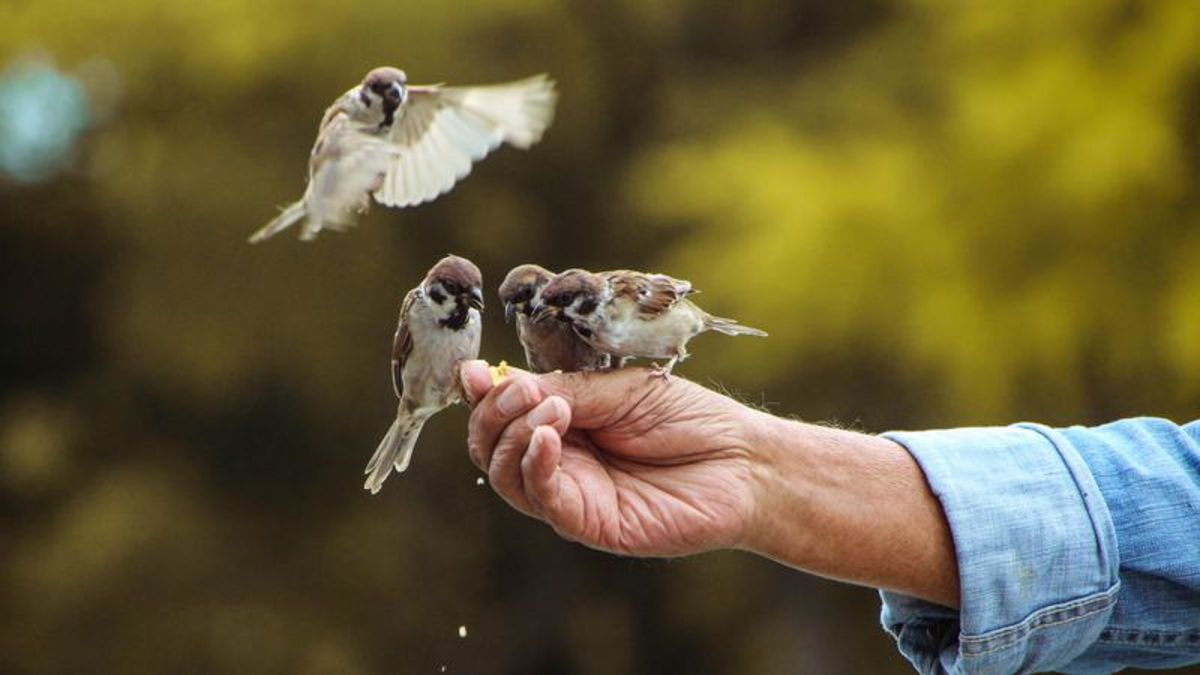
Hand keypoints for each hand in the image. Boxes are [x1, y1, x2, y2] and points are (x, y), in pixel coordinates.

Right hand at [461, 361, 770, 556]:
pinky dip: (535, 465)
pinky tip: (549, 436)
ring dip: (514, 436)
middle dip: (493, 414)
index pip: (501, 414)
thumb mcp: (617, 390)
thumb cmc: (689, 419)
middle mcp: (559, 461)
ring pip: (505, 475)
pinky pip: (543, 499)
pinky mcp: (588, 524)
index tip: (474, 372)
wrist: (743, 460)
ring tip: (551, 410)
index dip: (482, 394)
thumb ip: (560, 389)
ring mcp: (571, 495)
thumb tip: (491, 377)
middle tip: (520, 390)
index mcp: (563, 424)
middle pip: (490, 447)